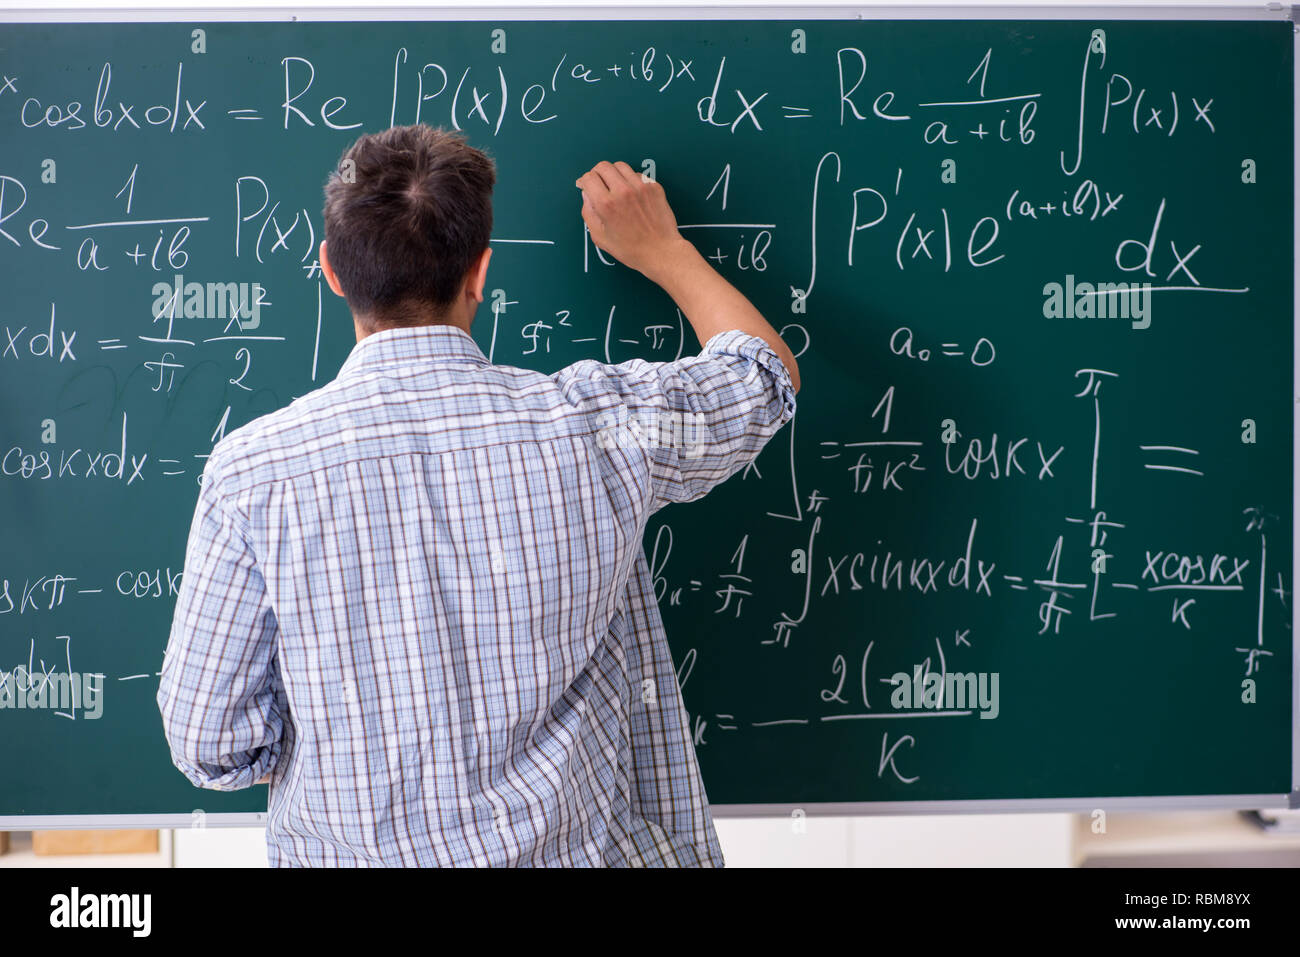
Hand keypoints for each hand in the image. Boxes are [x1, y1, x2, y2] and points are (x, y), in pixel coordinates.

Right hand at [575, 161, 684, 280]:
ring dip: (614, 174)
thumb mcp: (600, 237)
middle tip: (598, 184)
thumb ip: (588, 213)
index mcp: (606, 204)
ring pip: (620, 166)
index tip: (586, 186)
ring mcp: (640, 187)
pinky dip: (630, 180)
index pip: (589, 178)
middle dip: (597, 174)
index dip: (584, 181)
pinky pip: (637, 174)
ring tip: (615, 187)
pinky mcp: (654, 187)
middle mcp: (623, 191)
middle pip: (603, 166)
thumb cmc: (630, 249)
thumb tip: (587, 195)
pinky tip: (631, 193)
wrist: (660, 252)